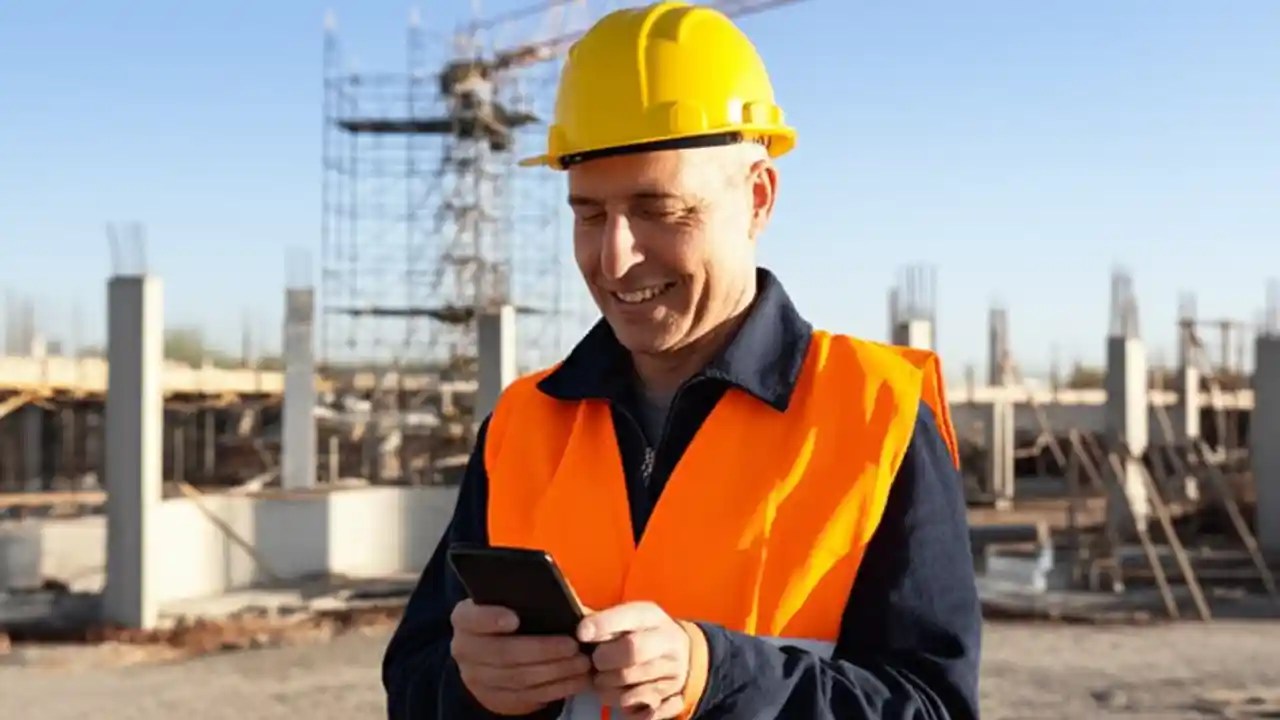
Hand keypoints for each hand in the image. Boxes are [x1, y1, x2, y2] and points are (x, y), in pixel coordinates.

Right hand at [450, 599, 592, 715]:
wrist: (492, 654)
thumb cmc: (511, 619)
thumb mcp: (512, 603)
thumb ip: (531, 599)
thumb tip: (567, 606)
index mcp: (465, 618)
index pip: (471, 618)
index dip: (490, 618)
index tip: (514, 618)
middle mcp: (464, 649)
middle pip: (501, 653)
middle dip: (541, 649)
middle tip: (572, 645)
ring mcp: (476, 678)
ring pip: (517, 678)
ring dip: (554, 671)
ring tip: (581, 662)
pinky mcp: (494, 699)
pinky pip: (527, 697)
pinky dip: (556, 689)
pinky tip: (577, 679)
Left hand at [578, 601, 703, 719]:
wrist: (684, 653)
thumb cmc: (643, 633)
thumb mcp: (629, 617)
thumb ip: (605, 621)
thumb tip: (579, 626)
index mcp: (653, 618)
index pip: (628, 618)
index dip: (602, 626)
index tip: (582, 633)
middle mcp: (668, 644)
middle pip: (632, 652)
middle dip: (605, 661)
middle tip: (595, 663)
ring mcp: (673, 674)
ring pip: (633, 688)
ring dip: (608, 688)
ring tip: (602, 681)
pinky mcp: (674, 700)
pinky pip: (643, 712)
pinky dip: (625, 708)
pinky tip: (620, 697)